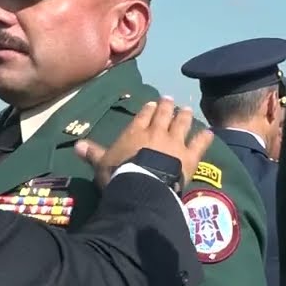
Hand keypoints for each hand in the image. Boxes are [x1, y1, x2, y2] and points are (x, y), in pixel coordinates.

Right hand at [74, 97, 214, 188]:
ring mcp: (175, 142)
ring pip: (182, 124)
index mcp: (135, 132)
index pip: (143, 115)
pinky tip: (209, 132)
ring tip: (187, 110)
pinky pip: (199, 144)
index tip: (152, 103)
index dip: (148, 108)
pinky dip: (204, 137)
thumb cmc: (119, 173)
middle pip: (163, 114)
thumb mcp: (102, 163)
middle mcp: (157, 132)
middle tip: (170, 100)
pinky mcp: (189, 156)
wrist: (143, 185)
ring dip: (184, 116)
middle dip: (167, 106)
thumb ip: (93, 153)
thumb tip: (76, 145)